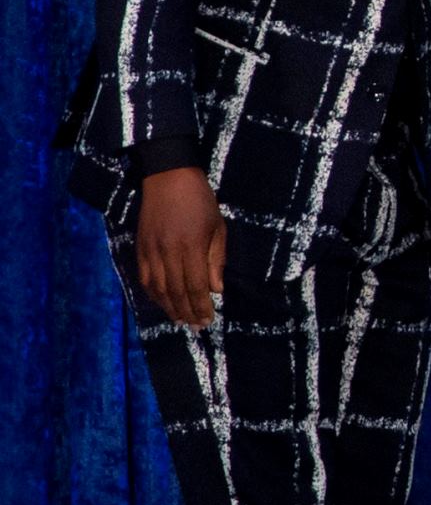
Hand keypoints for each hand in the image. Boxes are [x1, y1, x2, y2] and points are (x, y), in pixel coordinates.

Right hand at [132, 166, 228, 329]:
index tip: (208, 320)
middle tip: (196, 327)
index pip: (195, 286)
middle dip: (187, 312)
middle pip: (175, 291)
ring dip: (169, 307)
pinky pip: (143, 278)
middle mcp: (167, 252)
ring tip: (180, 320)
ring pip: (157, 288)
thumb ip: (216, 259)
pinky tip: (161, 303)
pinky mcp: (139, 248)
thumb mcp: (217, 227)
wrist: (167, 178)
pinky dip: (153, 294)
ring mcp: (150, 251)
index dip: (201, 306)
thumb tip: (216, 289)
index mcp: (190, 247)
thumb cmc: (200, 201)